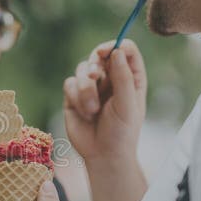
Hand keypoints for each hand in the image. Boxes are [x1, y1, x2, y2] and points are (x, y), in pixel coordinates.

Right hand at [63, 39, 146, 162]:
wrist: (102, 155)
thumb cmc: (121, 132)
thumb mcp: (127, 104)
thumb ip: (123, 77)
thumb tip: (116, 51)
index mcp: (130, 77)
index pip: (125, 49)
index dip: (115, 46)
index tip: (106, 52)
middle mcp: (111, 78)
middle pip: (100, 54)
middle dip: (96, 64)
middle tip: (96, 76)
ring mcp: (91, 86)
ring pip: (82, 69)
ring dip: (86, 90)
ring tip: (93, 110)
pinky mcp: (74, 96)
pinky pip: (69, 83)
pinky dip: (76, 98)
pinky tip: (85, 113)